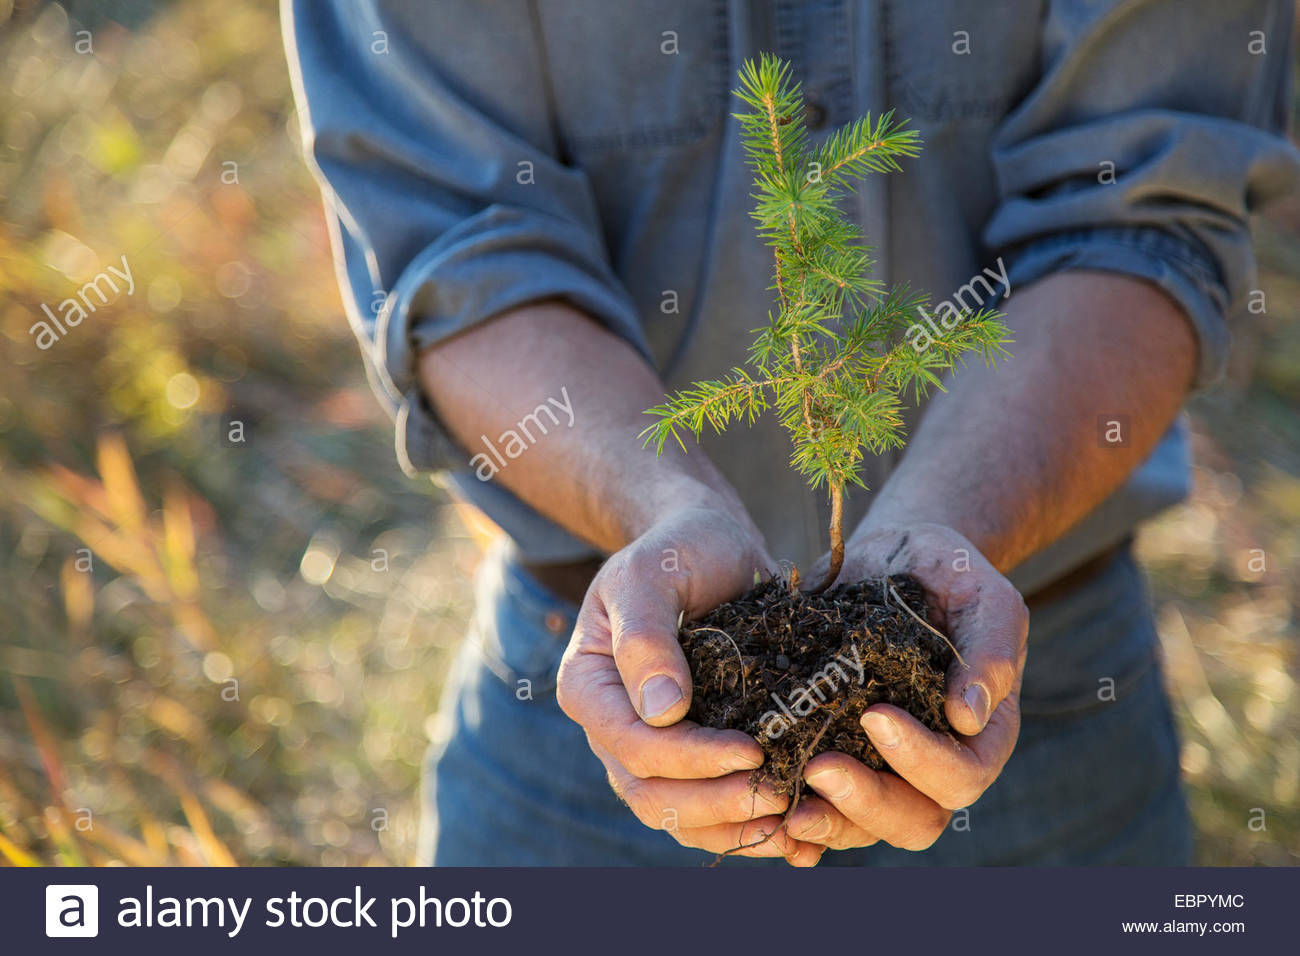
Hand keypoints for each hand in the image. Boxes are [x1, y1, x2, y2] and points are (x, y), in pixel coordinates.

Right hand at [556, 504, 825, 865]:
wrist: (705, 546)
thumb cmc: (675, 549)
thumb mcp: (652, 575)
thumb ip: (647, 636)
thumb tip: (662, 712)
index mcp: (589, 686)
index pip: (633, 746)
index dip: (691, 758)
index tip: (751, 750)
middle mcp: (613, 728)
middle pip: (653, 796)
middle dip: (717, 804)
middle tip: (779, 795)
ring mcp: (650, 748)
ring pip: (681, 817)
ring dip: (735, 829)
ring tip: (795, 826)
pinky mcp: (690, 755)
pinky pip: (709, 811)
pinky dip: (748, 830)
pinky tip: (798, 837)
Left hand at [786, 522, 1028, 851]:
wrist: (895, 557)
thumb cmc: (947, 572)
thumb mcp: (984, 595)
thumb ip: (991, 649)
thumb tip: (969, 717)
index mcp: (980, 736)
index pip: (960, 776)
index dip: (920, 760)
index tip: (875, 716)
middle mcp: (933, 764)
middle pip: (913, 821)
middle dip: (865, 802)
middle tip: (817, 767)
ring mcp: (882, 766)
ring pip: (861, 825)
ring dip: (823, 819)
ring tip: (779, 793)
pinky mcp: (836, 752)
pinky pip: (819, 802)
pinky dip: (791, 809)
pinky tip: (760, 793)